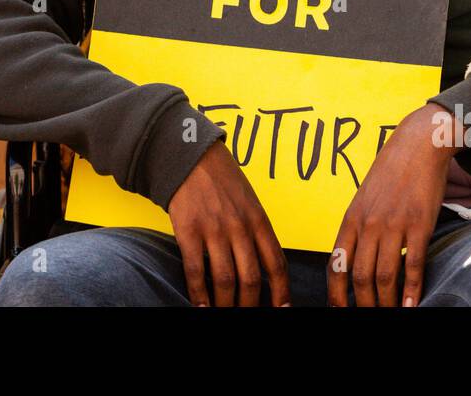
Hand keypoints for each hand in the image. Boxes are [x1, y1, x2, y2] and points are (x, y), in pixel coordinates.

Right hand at [167, 142, 289, 306]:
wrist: (190, 155)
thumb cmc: (222, 180)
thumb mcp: (250, 201)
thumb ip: (257, 230)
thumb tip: (265, 265)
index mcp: (259, 220)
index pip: (276, 264)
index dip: (281, 292)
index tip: (282, 310)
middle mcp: (239, 227)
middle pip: (251, 279)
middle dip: (249, 305)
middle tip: (246, 316)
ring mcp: (213, 229)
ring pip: (225, 280)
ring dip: (225, 304)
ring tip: (223, 314)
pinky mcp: (188, 230)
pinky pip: (195, 270)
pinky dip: (198, 293)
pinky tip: (200, 306)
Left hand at [328, 103, 460, 306]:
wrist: (417, 145)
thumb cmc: (390, 172)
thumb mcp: (363, 197)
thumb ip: (358, 226)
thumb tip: (351, 257)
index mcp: (351, 219)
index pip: (336, 265)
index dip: (336, 294)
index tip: (338, 310)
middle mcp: (368, 224)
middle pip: (360, 277)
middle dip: (363, 304)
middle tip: (369, 316)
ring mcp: (394, 225)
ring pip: (385, 276)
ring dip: (386, 302)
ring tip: (390, 313)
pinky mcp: (419, 225)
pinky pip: (413, 265)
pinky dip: (411, 290)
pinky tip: (411, 304)